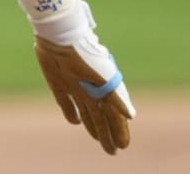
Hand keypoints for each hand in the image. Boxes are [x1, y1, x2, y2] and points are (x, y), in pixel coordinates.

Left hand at [34, 33, 135, 153]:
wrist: (60, 38)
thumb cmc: (85, 56)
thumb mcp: (104, 78)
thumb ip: (117, 98)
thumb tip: (131, 116)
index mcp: (104, 90)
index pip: (114, 116)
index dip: (119, 131)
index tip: (124, 146)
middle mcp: (91, 91)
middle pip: (102, 118)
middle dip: (108, 134)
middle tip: (112, 151)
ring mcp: (75, 88)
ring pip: (87, 113)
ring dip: (93, 127)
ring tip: (100, 141)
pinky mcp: (58, 84)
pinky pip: (65, 103)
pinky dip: (71, 113)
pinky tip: (76, 122)